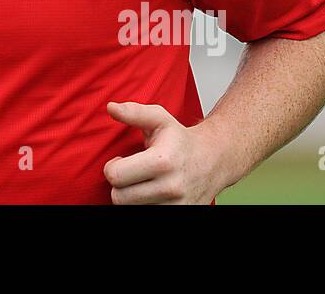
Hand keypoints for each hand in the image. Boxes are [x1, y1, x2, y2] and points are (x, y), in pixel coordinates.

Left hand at [103, 101, 224, 203]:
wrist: (214, 160)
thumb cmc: (180, 139)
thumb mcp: (159, 119)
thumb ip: (133, 112)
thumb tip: (111, 107)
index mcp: (163, 161)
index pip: (115, 176)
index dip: (112, 167)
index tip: (120, 162)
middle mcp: (172, 187)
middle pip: (120, 198)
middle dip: (120, 185)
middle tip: (130, 174)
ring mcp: (178, 206)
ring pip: (132, 210)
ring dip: (132, 198)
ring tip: (142, 183)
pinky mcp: (182, 215)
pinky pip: (147, 218)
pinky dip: (144, 206)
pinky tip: (150, 194)